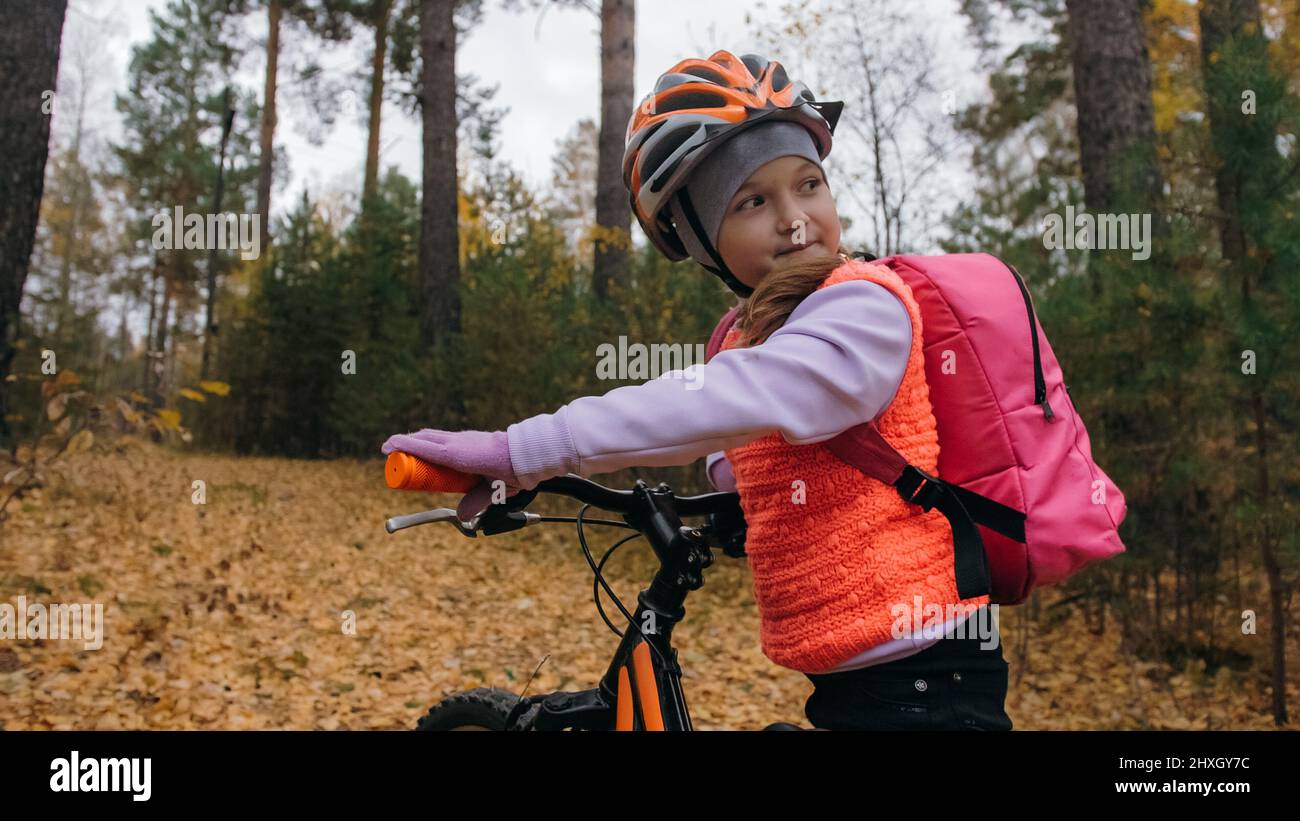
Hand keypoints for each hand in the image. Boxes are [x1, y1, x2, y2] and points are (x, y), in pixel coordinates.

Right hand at [380, 428, 521, 519]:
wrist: (528, 452)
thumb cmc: (511, 469)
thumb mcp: (493, 490)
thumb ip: (476, 502)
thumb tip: (463, 517)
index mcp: (457, 454)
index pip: (424, 447)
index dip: (403, 446)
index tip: (386, 448)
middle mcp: (457, 441)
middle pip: (424, 437)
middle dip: (405, 443)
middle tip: (391, 453)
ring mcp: (464, 437)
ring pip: (434, 435)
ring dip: (418, 440)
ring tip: (406, 452)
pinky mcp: (470, 437)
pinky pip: (444, 437)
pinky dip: (431, 441)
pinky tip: (432, 452)